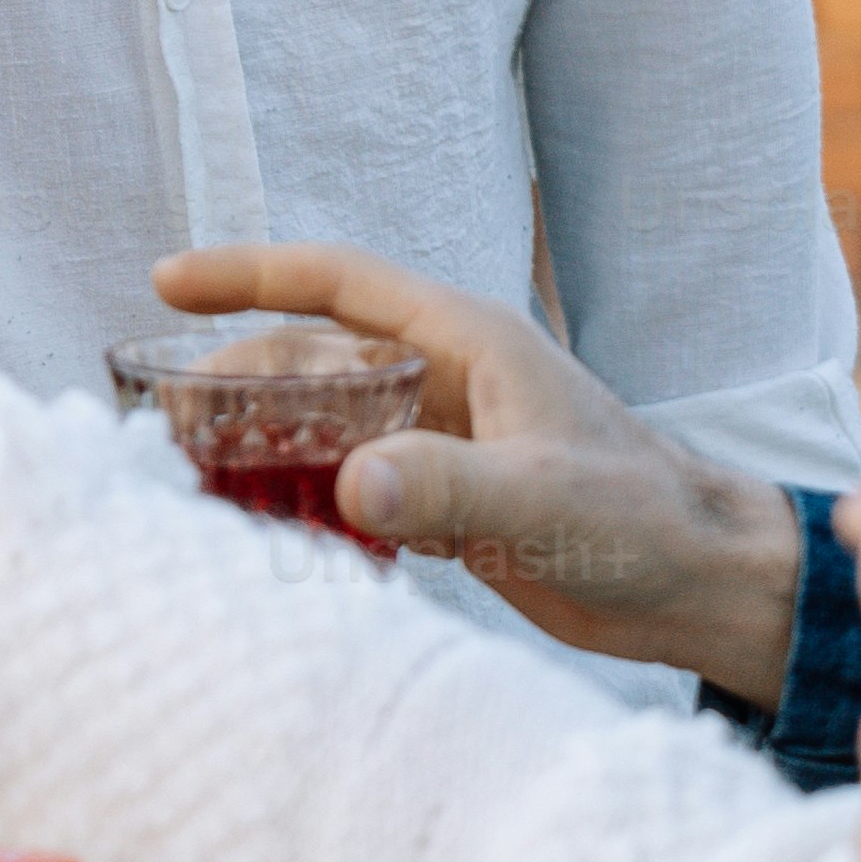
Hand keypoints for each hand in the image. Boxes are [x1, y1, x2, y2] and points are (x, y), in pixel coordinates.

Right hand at [152, 244, 803, 702]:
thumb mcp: (543, 498)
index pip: (338, 283)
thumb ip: (448, 486)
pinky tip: (262, 531)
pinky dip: (300, 499)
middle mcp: (447, 380)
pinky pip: (349, 482)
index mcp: (468, 344)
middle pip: (311, 358)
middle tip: (159, 427)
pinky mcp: (446, 498)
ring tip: (189, 480)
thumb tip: (352, 481)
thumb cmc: (644, 523)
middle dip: (231, 382)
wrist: (702, 586)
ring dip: (258, 444)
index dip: (248, 274)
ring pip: (322, 423)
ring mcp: (445, 439)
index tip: (164, 282)